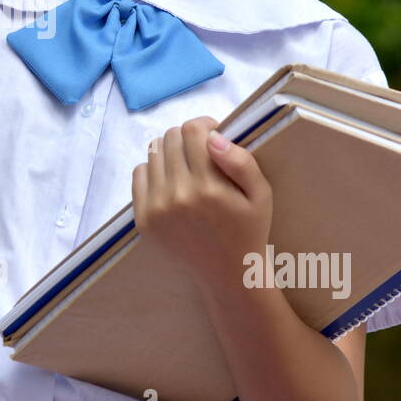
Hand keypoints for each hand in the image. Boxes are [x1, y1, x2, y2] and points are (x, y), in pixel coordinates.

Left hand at [131, 116, 273, 290]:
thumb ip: (241, 162)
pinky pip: (139, 174)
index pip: (192, 130)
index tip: (214, 137)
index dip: (205, 126)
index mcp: (208, 187)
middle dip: (188, 138)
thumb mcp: (261, 194)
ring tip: (187, 168)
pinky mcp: (143, 219)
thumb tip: (213, 137)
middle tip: (202, 154)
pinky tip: (172, 183)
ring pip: (154, 153)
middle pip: (171, 138)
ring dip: (171, 153)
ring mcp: (156, 208)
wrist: (227, 275)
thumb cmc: (248, 230)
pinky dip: (154, 171)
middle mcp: (178, 196)